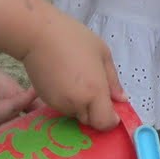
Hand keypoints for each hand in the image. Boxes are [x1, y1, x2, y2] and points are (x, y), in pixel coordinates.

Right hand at [18, 13, 125, 129]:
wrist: (38, 35)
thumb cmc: (74, 38)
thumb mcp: (102, 54)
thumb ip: (113, 80)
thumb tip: (121, 99)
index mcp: (94, 92)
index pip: (104, 123)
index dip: (110, 119)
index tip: (112, 108)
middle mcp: (77, 104)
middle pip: (90, 120)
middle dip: (95, 111)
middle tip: (94, 89)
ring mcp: (59, 104)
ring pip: (75, 114)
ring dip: (80, 105)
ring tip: (76, 80)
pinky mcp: (46, 100)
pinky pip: (62, 107)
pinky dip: (67, 100)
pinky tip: (64, 80)